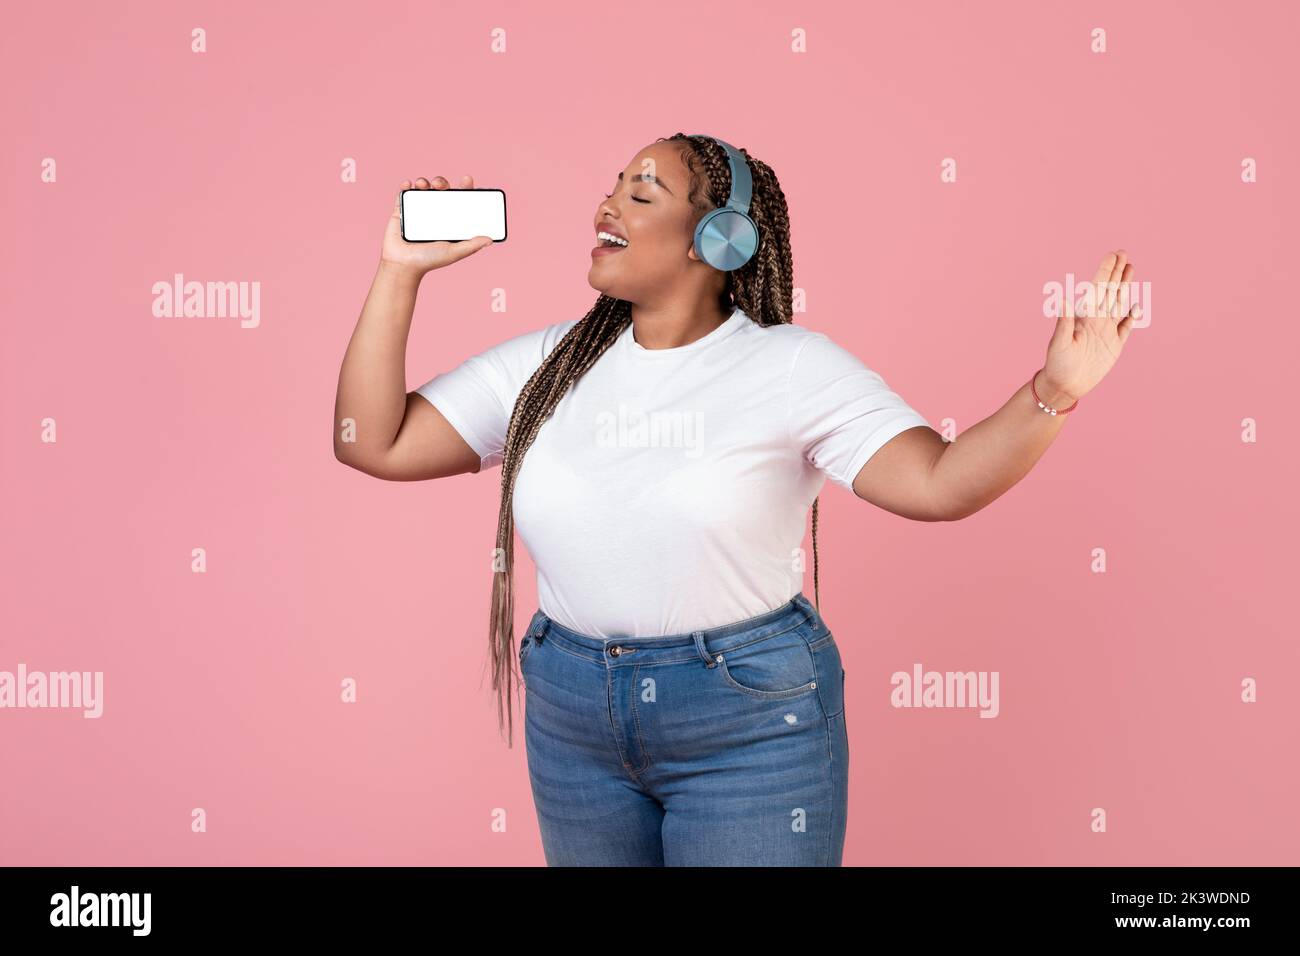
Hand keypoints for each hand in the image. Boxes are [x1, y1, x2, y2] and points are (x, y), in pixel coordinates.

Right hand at [381, 175, 492, 275]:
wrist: (403, 265)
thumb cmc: (429, 261)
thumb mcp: (453, 253)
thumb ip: (471, 246)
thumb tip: (490, 239)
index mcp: (449, 220)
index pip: (459, 199)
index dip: (465, 188)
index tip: (467, 180)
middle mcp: (435, 212)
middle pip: (441, 190)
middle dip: (441, 182)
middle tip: (440, 184)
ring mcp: (418, 210)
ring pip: (423, 189)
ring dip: (424, 182)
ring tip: (422, 184)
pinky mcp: (401, 211)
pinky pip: (404, 194)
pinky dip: (406, 187)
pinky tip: (409, 185)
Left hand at [1039, 250, 1138, 403]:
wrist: (1065, 386)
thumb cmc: (1057, 364)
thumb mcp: (1060, 342)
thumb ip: (1064, 321)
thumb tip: (1062, 299)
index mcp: (1084, 316)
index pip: (1098, 288)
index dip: (1106, 270)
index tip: (1114, 254)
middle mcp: (1096, 320)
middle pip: (1110, 291)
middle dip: (1117, 272)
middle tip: (1124, 252)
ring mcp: (1107, 331)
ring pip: (1119, 304)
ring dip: (1125, 287)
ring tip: (1131, 269)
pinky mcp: (1114, 346)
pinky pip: (1125, 328)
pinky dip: (1131, 317)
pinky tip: (1136, 307)